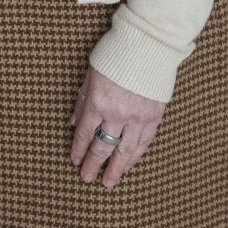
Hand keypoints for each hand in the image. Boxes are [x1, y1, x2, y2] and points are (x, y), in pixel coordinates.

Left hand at [69, 66, 165, 187]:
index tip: (75, 162)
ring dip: (117, 168)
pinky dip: (136, 155)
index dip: (78, 149)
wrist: (148, 44)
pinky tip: (129, 164)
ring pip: (126, 150)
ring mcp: (138, 117)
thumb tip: (72, 123)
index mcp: (98, 102)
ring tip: (110, 182)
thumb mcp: (90, 75)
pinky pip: (144, 142)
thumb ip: (82, 101)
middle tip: (88, 179)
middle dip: (94, 165)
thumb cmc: (115, 55)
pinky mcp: (155, 116)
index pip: (84, 133)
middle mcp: (117, 114)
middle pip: (103, 147)